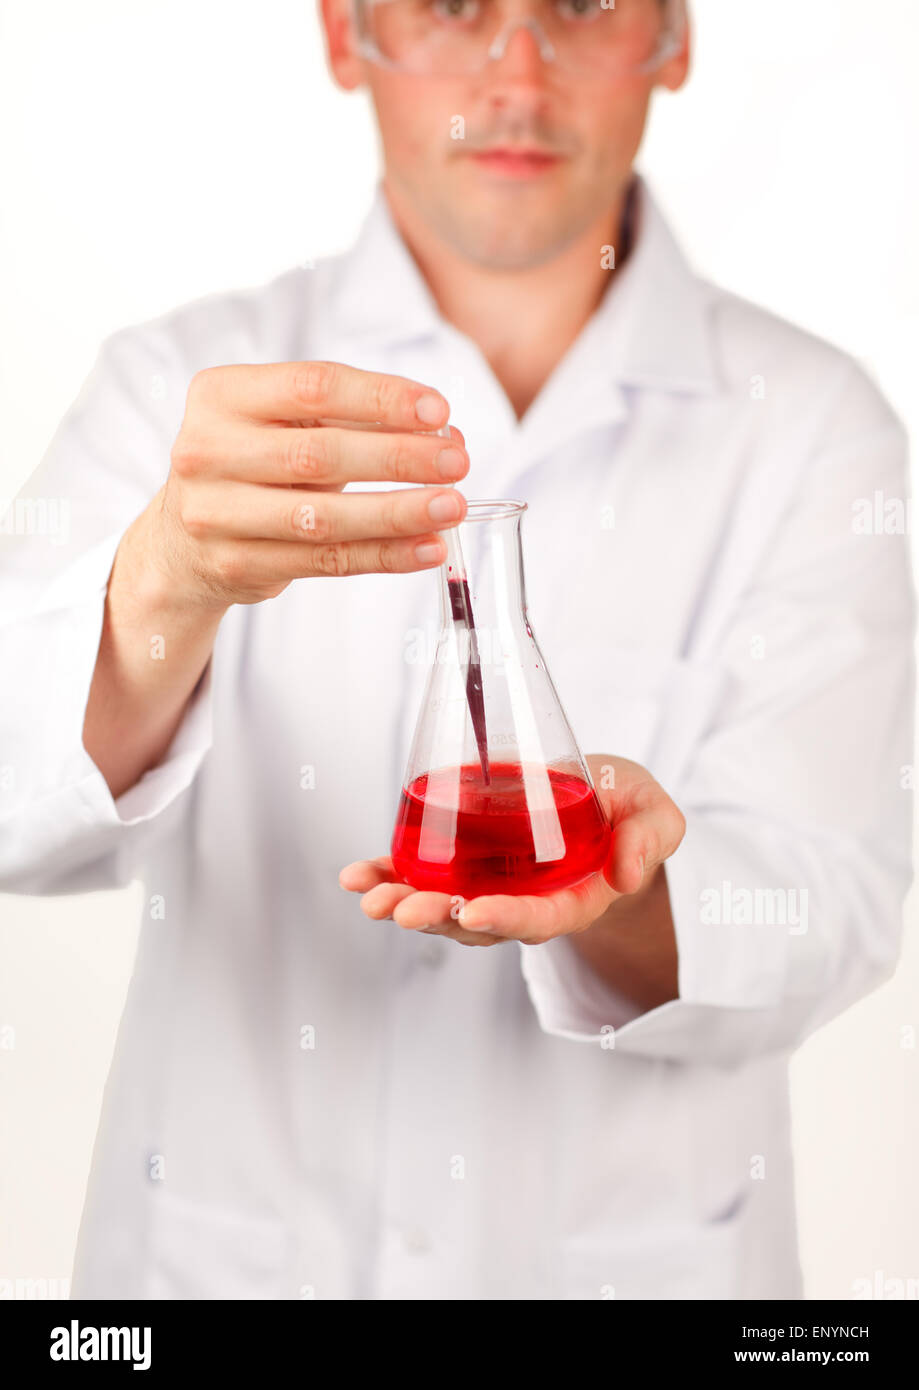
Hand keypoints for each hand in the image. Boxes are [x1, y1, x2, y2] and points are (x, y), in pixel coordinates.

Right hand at [148, 360, 468, 610]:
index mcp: (221, 395)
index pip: (313, 387)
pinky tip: (427, 547)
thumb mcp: (282, 423)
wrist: (183, 537)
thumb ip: (351, 418)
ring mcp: (216, 514)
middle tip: (456, 461)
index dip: (382, 399)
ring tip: (451, 506)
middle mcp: (207, 451)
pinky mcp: (236, 565)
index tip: (438, 411)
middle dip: (398, 457)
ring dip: (398, 512)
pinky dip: (384, 555)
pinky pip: (325, 562)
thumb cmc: (252, 464)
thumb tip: (440, 432)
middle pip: (319, 453)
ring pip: (323, 517)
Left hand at [339, 755, 685, 948]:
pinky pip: (423, 875)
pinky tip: (355, 875)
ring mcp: (491, 886)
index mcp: (575, 899)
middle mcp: (526, 902)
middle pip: (478, 922)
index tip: (475, 913)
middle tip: (402, 911)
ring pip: (443, 905)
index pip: (541, 918)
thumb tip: (627, 875)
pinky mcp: (465, 864)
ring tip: (367, 895)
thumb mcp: (656, 815)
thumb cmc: (629, 810)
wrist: (602, 802)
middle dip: (438, 919)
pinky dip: (388, 875)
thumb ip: (649, 839)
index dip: (507, 918)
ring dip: (402, 902)